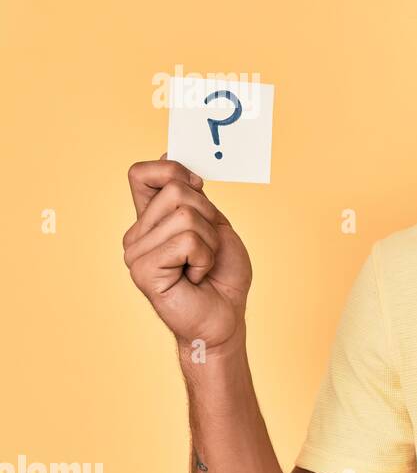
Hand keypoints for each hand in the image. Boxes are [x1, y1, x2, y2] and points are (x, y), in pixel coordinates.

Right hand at [122, 153, 252, 353]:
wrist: (225, 318)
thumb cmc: (222, 276)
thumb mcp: (215, 225)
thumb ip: (192, 195)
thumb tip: (166, 154)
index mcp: (151, 219)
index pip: (142, 173)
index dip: (173, 171)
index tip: (199, 188)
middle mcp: (137, 233)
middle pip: (177, 190)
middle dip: (209, 216)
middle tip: (208, 248)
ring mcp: (135, 251)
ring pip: (186, 215)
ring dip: (210, 241)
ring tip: (201, 265)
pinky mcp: (142, 269)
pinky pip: (187, 240)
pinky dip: (204, 257)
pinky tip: (196, 276)